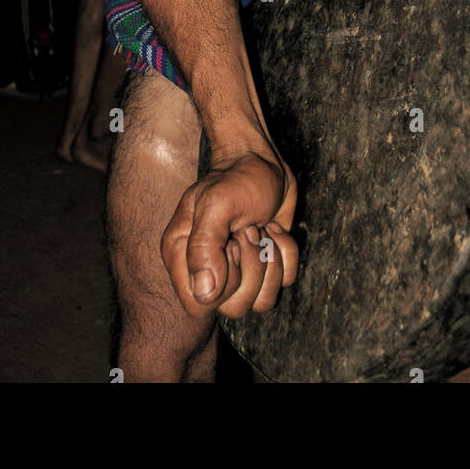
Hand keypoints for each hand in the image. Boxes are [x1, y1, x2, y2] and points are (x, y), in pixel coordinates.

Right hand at [161, 146, 297, 317]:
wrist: (265, 161)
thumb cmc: (237, 177)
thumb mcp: (217, 204)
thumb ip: (204, 247)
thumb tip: (204, 293)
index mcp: (182, 256)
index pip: (199, 302)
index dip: (223, 281)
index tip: (229, 243)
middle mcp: (207, 269)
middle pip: (235, 307)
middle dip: (253, 266)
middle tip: (248, 229)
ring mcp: (237, 271)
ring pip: (261, 302)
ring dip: (272, 261)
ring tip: (261, 229)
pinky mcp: (265, 266)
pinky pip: (284, 284)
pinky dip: (287, 253)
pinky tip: (275, 229)